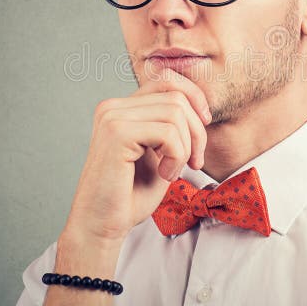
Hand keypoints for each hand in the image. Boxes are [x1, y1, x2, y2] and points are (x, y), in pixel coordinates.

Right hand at [62, 67, 210, 244]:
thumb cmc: (130, 196)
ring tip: (172, 171)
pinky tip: (164, 175)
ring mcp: (112, 117)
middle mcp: (113, 107)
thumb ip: (173, 127)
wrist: (102, 226)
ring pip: (176, 112)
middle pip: (177, 96)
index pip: (167, 80)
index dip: (194, 97)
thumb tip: (200, 106)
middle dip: (197, 131)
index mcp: (122, 108)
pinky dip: (177, 156)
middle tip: (195, 162)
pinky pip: (168, 132)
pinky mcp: (116, 133)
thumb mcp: (160, 153)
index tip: (204, 125)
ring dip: (186, 147)